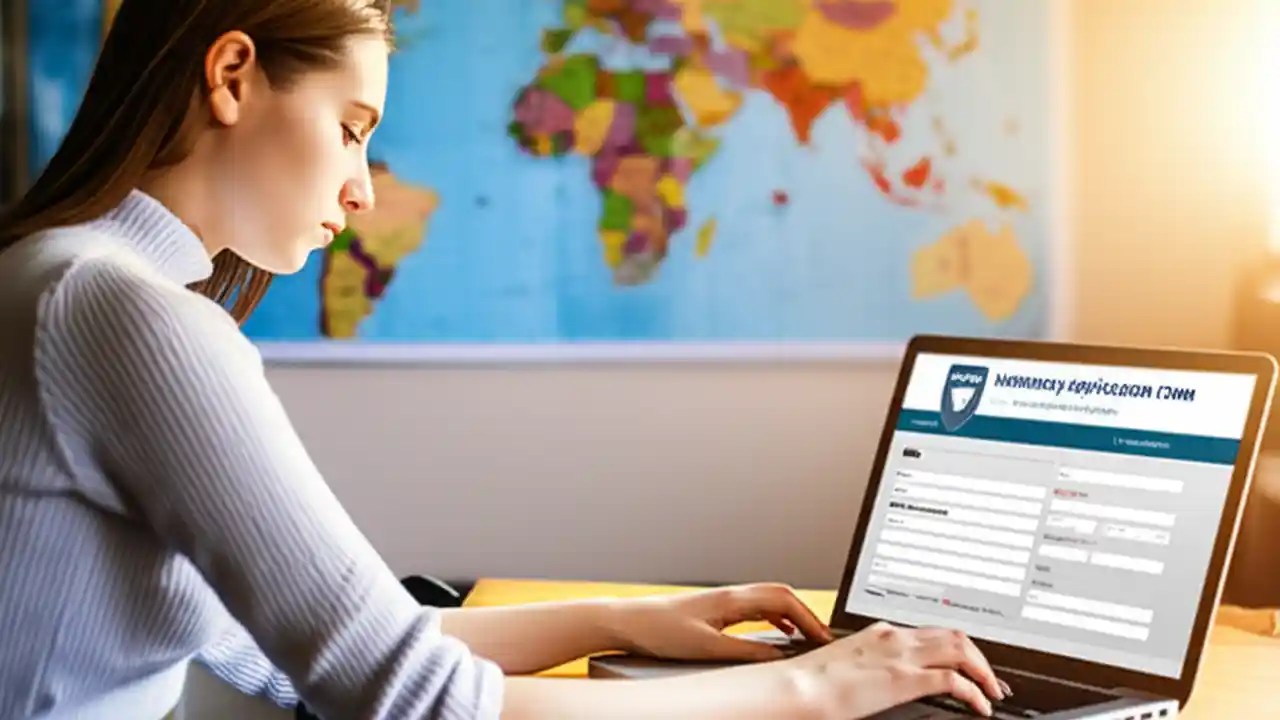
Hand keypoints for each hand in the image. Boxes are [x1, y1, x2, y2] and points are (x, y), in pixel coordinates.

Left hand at [612, 583, 834, 661]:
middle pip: (781, 595)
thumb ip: (746, 652)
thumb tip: (777, 656)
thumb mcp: (708, 648)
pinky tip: (777, 632)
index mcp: (732, 599)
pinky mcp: (715, 609)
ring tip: (807, 636)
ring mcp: (723, 600)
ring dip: (792, 614)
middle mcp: (730, 594)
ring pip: (769, 600)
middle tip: (822, 636)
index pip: (784, 599)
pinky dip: (774, 618)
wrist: (628, 621)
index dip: (810, 617)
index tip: (824, 636)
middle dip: (807, 613)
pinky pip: (755, 608)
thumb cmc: (660, 631)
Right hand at [785, 621, 1007, 717]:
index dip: (958, 648)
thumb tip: (877, 681)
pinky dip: (975, 693)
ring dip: (984, 670)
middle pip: (954, 635)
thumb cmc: (811, 683)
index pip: (931, 632)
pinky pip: (955, 680)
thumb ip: (871, 666)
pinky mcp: (904, 679)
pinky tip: (979, 707)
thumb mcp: (848, 666)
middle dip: (980, 657)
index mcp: (881, 633)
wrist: (797, 688)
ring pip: (961, 649)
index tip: (969, 665)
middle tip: (991, 680)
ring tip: (991, 692)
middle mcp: (895, 637)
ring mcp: (901, 656)